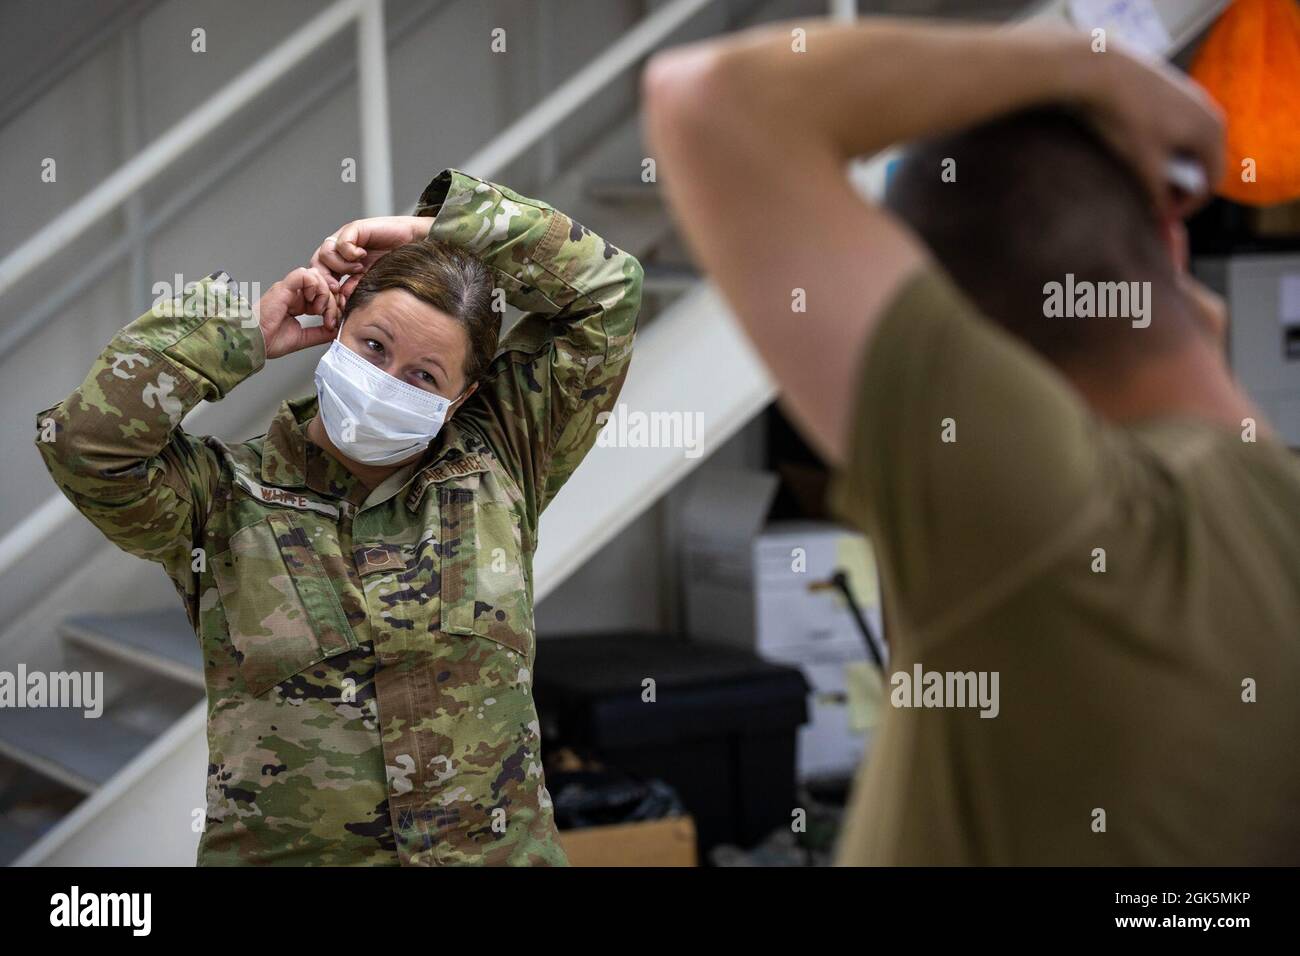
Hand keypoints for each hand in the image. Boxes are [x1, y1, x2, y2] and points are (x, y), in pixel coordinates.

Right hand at [255, 267, 340, 359]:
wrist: (253, 343)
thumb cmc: (269, 341)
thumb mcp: (303, 338)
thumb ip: (319, 333)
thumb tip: (336, 330)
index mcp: (298, 304)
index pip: (323, 294)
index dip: (333, 304)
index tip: (334, 320)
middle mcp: (294, 294)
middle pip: (323, 285)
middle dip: (333, 302)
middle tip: (329, 319)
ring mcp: (288, 290)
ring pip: (316, 277)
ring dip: (324, 293)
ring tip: (320, 311)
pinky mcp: (283, 287)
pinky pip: (303, 275)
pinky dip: (314, 286)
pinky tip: (312, 301)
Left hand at [308, 216, 433, 306]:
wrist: (416, 245)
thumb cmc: (397, 263)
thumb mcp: (372, 281)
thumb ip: (355, 288)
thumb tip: (341, 302)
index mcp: (342, 265)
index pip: (322, 278)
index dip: (325, 293)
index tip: (334, 305)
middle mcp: (340, 252)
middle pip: (317, 266)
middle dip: (325, 281)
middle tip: (337, 289)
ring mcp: (345, 239)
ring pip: (324, 254)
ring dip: (340, 266)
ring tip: (358, 269)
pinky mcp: (354, 229)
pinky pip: (340, 243)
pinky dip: (349, 253)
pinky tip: (362, 256)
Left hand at [1077, 42, 1224, 218]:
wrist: (1101, 70)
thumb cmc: (1125, 119)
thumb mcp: (1143, 164)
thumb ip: (1157, 195)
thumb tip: (1165, 222)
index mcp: (1213, 132)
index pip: (1211, 182)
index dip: (1188, 206)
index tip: (1162, 218)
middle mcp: (1211, 113)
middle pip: (1203, 163)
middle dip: (1179, 187)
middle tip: (1153, 203)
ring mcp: (1193, 99)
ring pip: (1189, 146)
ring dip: (1171, 168)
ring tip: (1144, 180)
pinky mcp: (1174, 92)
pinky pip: (1178, 129)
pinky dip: (1165, 148)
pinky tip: (1139, 154)